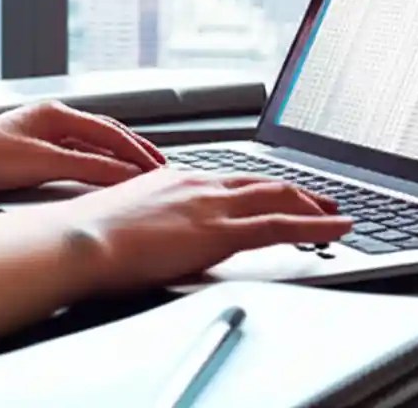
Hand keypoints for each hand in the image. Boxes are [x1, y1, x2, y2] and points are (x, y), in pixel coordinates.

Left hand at [0, 101, 166, 193]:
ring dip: (116, 159)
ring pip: (91, 145)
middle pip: (105, 134)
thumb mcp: (43, 163)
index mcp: (57, 114)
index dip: (138, 153)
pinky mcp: (30, 152)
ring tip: (138, 173)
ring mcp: (41, 135)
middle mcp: (51, 119)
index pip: (111, 133)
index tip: (160, 169)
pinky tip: (102, 178)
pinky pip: (75, 156)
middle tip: (160, 168)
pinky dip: (96, 166)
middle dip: (134, 151)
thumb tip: (127, 174)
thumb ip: (88, 168)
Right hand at [44, 168, 353, 292]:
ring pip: (280, 200)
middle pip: (264, 183)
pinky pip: (281, 225)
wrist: (80, 239)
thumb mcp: (127, 214)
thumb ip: (152, 216)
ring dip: (314, 207)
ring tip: (337, 215)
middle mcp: (201, 183)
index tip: (280, 193)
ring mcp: (213, 205)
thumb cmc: (91, 234)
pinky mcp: (220, 230)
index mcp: (178, 178)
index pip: (234, 179)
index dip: (264, 186)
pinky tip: (334, 228)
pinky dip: (315, 225)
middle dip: (298, 193)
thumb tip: (156, 230)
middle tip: (323, 200)